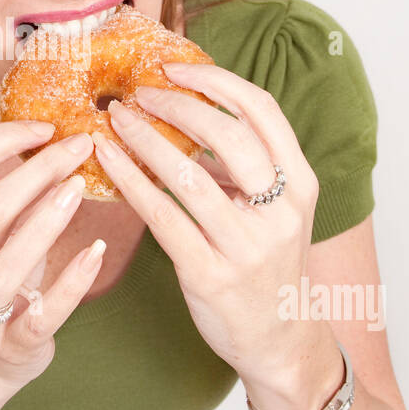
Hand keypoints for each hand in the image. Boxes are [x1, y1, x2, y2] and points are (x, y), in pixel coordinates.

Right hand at [0, 120, 105, 400]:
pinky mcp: (11, 344)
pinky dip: (70, 285)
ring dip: (44, 224)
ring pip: (3, 266)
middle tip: (81, 147)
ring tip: (80, 189)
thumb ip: (9, 191)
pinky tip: (95, 254)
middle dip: (36, 172)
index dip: (0, 140)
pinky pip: (40, 317)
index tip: (44, 126)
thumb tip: (56, 136)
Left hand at [91, 63, 320, 388]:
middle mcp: (281, 211)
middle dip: (178, 105)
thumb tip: (187, 111)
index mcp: (301, 184)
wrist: (279, 339)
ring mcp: (247, 246)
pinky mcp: (210, 275)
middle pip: (228, 135)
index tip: (175, 69)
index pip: (263, 111)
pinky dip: (130, 182)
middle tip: (140, 94)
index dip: (216, 82)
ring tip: (115, 121)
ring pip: (188, 175)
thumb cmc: (268, 264)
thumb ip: (245, 165)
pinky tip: (107, 163)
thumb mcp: (277, 209)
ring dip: (145, 140)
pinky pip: (162, 217)